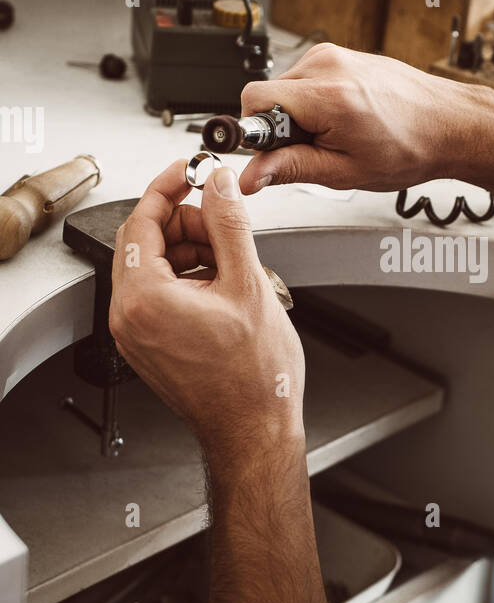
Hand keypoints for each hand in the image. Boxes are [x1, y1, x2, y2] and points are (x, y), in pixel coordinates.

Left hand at [109, 161, 304, 459]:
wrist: (254, 431)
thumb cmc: (255, 379)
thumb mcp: (249, 284)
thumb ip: (230, 224)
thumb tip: (219, 185)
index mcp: (144, 299)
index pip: (142, 221)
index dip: (168, 187)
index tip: (190, 172)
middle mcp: (129, 318)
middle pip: (146, 243)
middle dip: (188, 224)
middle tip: (226, 224)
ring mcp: (135, 335)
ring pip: (154, 268)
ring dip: (191, 252)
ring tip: (234, 263)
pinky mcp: (148, 346)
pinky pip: (158, 296)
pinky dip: (188, 279)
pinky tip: (224, 286)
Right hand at [237, 42, 478, 194]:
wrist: (450, 125)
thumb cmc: (410, 147)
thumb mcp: (344, 172)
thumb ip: (290, 169)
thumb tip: (250, 176)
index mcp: (326, 94)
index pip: (253, 100)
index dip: (256, 132)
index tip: (270, 152)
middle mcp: (328, 65)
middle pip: (269, 94)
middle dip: (281, 127)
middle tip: (317, 148)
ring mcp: (336, 55)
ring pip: (287, 87)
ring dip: (299, 115)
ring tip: (337, 133)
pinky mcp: (343, 55)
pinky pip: (308, 79)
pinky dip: (315, 102)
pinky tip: (344, 119)